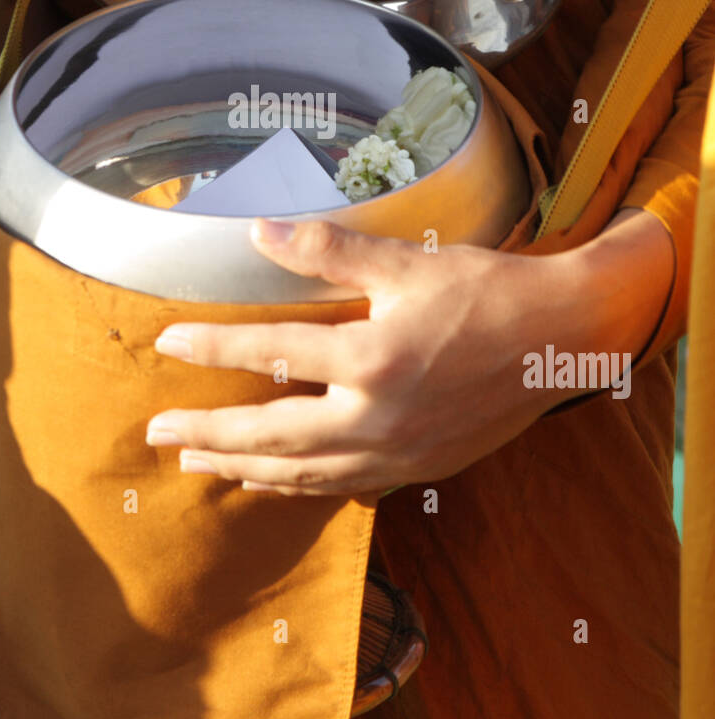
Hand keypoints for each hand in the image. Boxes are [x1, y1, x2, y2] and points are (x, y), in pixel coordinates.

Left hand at [147, 211, 674, 495]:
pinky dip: (295, 484)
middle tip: (158, 431)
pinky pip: (340, 486)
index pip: (270, 353)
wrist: (561, 340)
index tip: (166, 342)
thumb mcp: (405, 262)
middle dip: (209, 432)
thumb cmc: (485, 293)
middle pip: (271, 433)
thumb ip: (327, 250)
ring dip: (243, 466)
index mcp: (370, 360)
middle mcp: (377, 419)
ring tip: (197, 463)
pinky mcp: (416, 470)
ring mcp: (397, 454)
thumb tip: (258, 232)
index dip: (212, 346)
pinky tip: (268, 480)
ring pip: (302, 472)